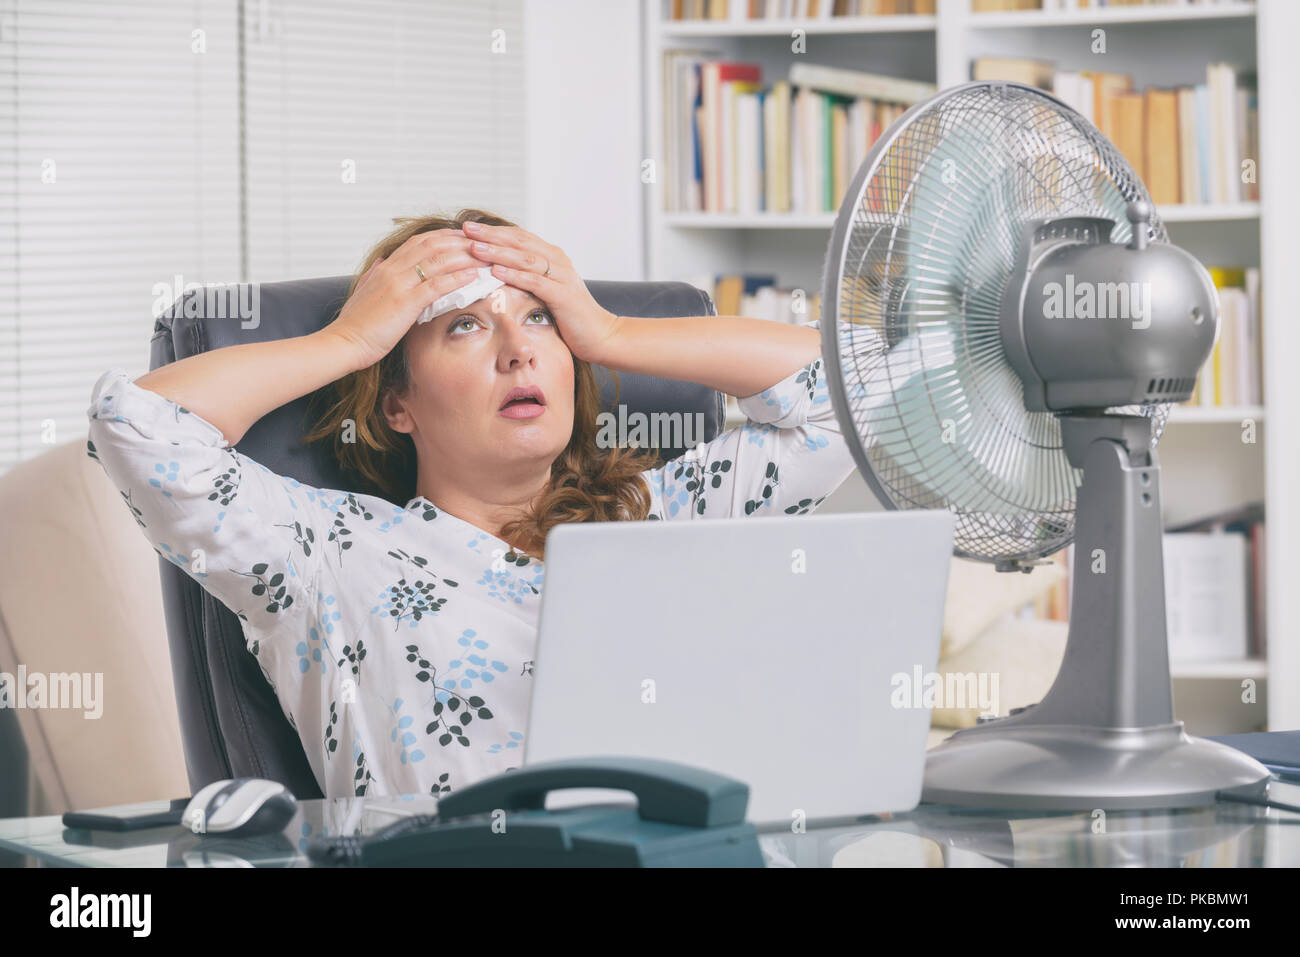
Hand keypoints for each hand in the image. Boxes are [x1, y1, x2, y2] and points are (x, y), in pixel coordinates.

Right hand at [323, 229, 481, 369]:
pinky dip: (457, 278)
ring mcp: (399, 284)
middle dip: (460, 241)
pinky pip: (437, 285)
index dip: (443, 236)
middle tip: (482, 242)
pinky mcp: (405, 302)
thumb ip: (374, 275)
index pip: (419, 242)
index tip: (462, 236)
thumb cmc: (355, 324)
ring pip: (438, 261)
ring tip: (485, 257)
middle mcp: (393, 270)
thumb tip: (381, 261)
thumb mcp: (364, 292)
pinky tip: (473, 276)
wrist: (343, 342)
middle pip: (433, 245)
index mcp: (385, 268)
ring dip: (465, 257)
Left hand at [463, 220, 622, 363]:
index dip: (493, 231)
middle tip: (466, 229)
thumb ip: (528, 279)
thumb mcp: (547, 292)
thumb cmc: (571, 316)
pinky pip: (535, 281)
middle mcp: (558, 261)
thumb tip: (497, 273)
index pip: (518, 237)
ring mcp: (562, 277)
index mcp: (552, 257)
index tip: (468, 228)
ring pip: (525, 258)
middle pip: (519, 241)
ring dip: (498, 252)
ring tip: (474, 248)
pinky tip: (496, 272)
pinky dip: (515, 275)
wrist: (601, 335)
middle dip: (491, 235)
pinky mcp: (564, 295)